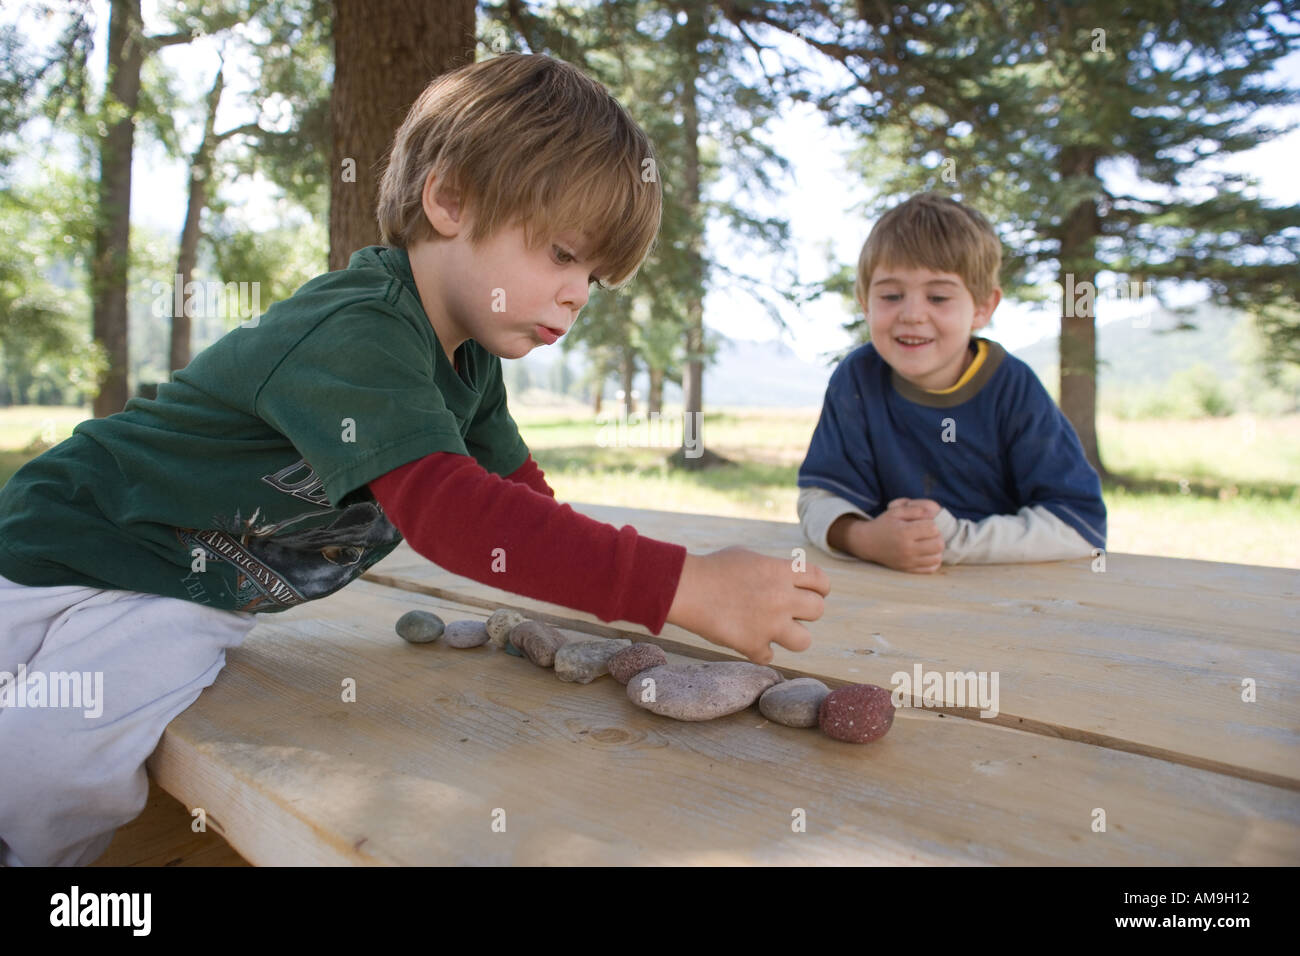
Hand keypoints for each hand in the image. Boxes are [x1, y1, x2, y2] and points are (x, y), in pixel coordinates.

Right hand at [666, 546, 829, 664]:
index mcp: (782, 571)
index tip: (809, 592)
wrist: (686, 588)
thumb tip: (786, 577)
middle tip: (787, 611)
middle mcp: (782, 598)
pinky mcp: (753, 645)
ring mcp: (770, 624)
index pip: (822, 581)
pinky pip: (769, 657)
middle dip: (805, 611)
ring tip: (775, 632)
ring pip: (804, 641)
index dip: (819, 588)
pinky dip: (758, 652)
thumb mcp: (748, 556)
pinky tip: (747, 641)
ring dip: (791, 637)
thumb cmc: (712, 568)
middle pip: (818, 610)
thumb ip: (772, 568)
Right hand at [858, 499, 943, 572]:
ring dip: (937, 549)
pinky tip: (928, 553)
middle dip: (938, 537)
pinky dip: (933, 561)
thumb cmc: (883, 524)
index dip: (933, 524)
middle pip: (938, 545)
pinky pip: (930, 569)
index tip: (926, 523)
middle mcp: (907, 549)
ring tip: (930, 543)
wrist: (867, 543)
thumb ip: (914, 509)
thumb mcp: (895, 511)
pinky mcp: (908, 569)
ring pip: (936, 558)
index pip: (933, 529)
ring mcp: (908, 561)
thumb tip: (931, 514)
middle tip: (931, 534)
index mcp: (904, 532)